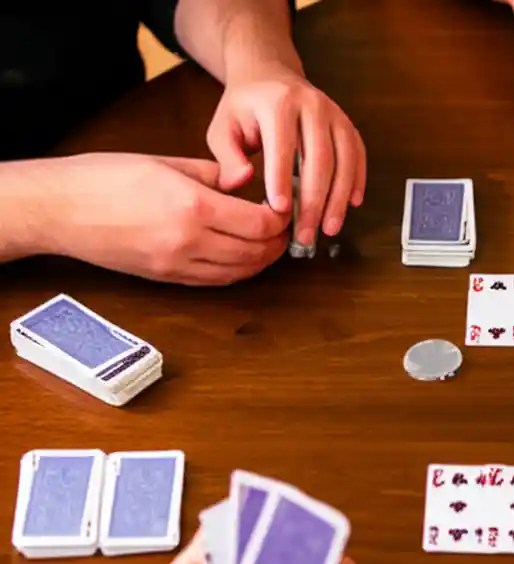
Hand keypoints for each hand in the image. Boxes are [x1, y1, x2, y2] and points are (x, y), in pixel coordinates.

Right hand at [44, 153, 288, 284]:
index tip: (283, 207)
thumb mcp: (166, 162)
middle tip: (283, 227)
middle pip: (255, 252)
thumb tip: (245, 182)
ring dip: (261, 261)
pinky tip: (242, 258)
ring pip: (238, 272)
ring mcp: (177, 264)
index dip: (279, 218)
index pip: (259, 223)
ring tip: (269, 244)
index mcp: (193, 207)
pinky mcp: (166, 278)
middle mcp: (189, 241)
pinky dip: (236, 272)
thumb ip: (212, 174)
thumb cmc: (104, 178)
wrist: (59, 209)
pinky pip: (214, 281)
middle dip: (276, 241)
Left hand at [207, 62, 365, 248]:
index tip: (280, 212)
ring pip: (344, 160)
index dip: (282, 181)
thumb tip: (241, 182)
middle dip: (314, 201)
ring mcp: (335, 113)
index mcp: (278, 103)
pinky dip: (356, 181)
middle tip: (307, 233)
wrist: (269, 74)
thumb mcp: (222, 128)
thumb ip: (227, 158)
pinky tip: (352, 204)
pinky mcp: (347, 124)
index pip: (282, 147)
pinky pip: (358, 154)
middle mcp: (312, 104)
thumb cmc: (244, 108)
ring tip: (330, 228)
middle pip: (319, 158)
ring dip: (339, 198)